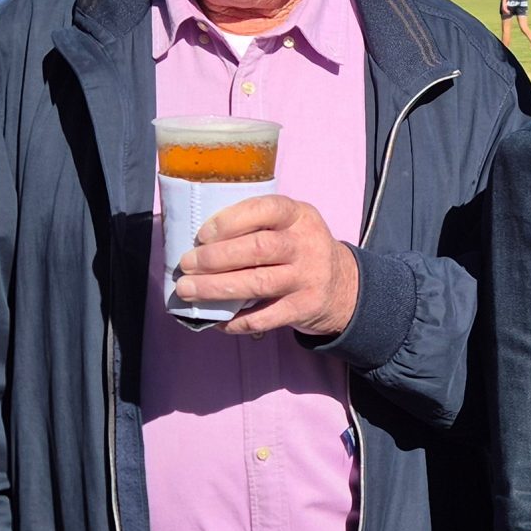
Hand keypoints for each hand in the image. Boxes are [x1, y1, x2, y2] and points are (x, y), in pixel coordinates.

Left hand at [174, 194, 358, 338]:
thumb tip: (200, 242)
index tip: (202, 235)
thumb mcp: (291, 225)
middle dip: (215, 258)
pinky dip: (236, 320)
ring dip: (216, 288)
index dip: (229, 221)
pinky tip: (216, 319)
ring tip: (188, 290)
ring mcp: (308, 278)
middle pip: (257, 249)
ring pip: (258, 284)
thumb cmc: (299, 249)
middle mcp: (306, 244)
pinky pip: (265, 317)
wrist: (344, 286)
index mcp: (299, 215)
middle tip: (187, 265)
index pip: (265, 209)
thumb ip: (257, 226)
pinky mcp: (305, 308)